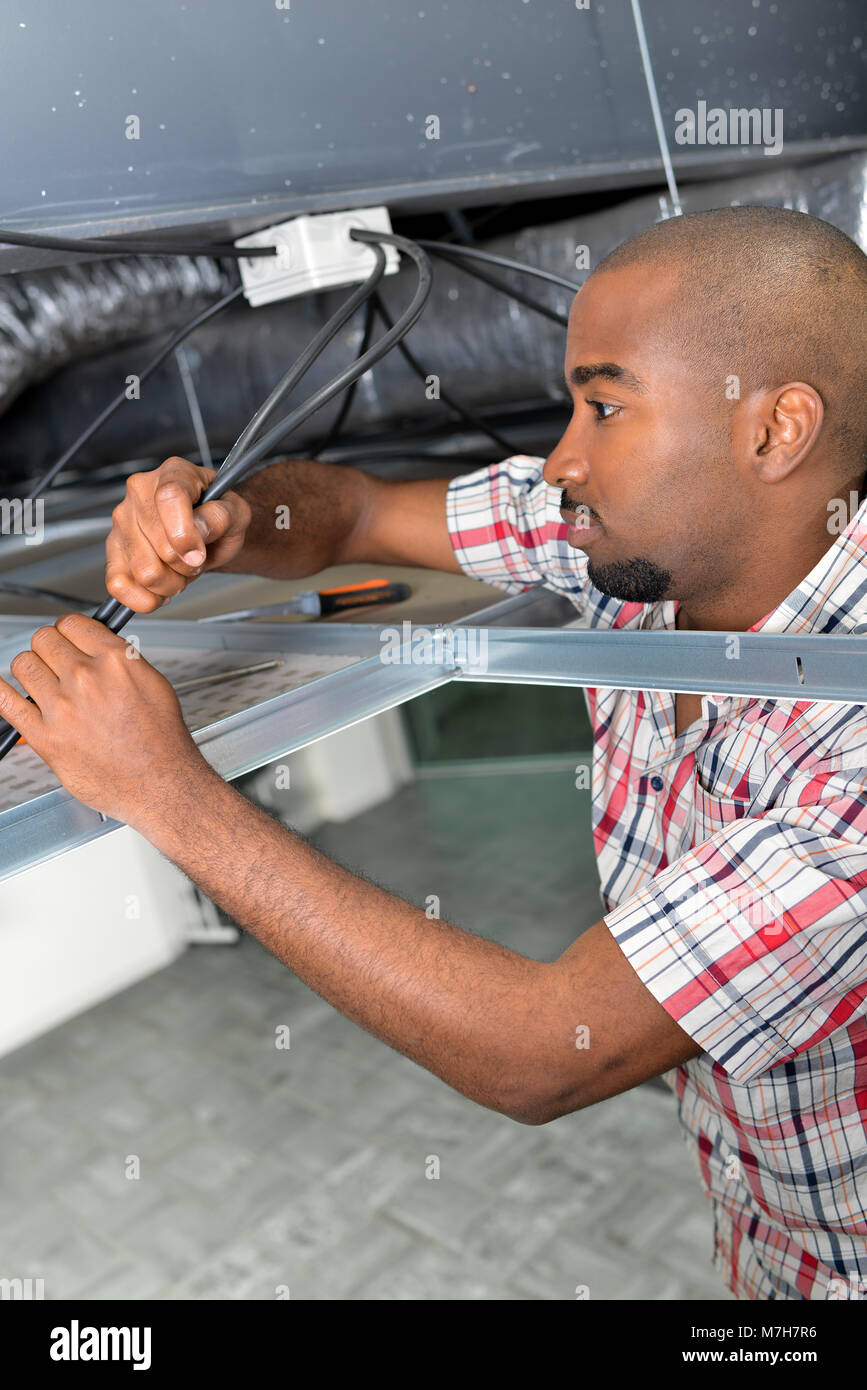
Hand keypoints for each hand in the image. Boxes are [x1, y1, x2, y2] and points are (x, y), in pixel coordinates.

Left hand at [0, 613, 210, 824]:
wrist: (159, 783)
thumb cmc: (160, 741)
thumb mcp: (153, 683)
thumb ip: (121, 659)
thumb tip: (97, 646)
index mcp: (115, 661)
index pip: (72, 623)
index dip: (68, 630)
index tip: (68, 638)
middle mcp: (86, 678)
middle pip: (43, 639)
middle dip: (49, 648)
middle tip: (56, 661)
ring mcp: (62, 707)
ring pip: (23, 664)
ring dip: (31, 670)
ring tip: (42, 682)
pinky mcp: (44, 737)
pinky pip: (4, 701)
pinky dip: (1, 691)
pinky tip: (6, 690)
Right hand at [106, 456, 252, 612]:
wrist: (208, 532)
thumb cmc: (218, 517)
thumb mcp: (236, 512)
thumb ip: (222, 516)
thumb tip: (199, 527)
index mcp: (174, 474)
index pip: (170, 498)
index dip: (185, 534)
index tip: (199, 554)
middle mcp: (140, 492)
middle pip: (159, 545)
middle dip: (186, 565)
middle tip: (197, 559)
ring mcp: (121, 521)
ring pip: (143, 571)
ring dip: (170, 583)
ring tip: (180, 570)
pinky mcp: (113, 549)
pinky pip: (119, 584)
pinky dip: (145, 598)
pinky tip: (161, 589)